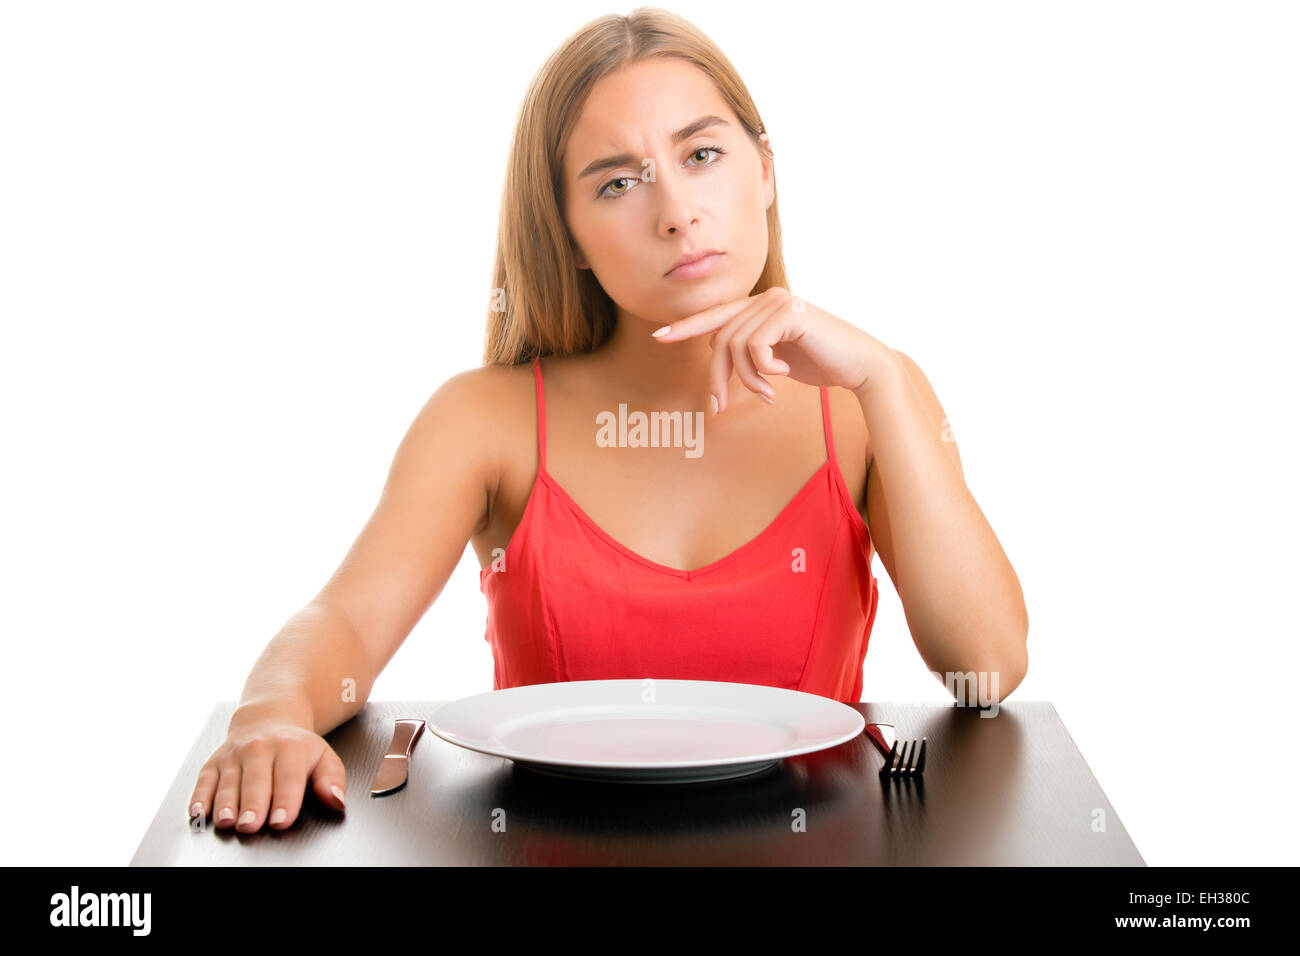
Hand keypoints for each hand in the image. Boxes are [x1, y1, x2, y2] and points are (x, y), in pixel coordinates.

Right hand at [188, 711, 346, 832]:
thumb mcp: (323, 756)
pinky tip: (198, 812)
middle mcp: (259, 750)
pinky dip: (199, 797)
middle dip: (252, 805)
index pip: (288, 778)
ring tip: (227, 821)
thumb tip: (336, 799)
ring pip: (227, 783)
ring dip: (225, 803)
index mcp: (290, 749)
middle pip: (255, 782)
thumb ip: (332, 779)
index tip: (281, 820)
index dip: (285, 801)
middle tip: (251, 825)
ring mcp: (233, 756)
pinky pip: (203, 781)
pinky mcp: (212, 763)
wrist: (267, 718)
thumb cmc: (297, 746)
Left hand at [650, 286, 894, 410]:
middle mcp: (768, 297)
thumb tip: (720, 353)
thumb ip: (751, 351)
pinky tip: (783, 374)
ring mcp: (778, 302)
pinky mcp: (789, 314)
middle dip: (716, 376)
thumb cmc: (822, 363)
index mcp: (762, 306)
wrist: (861, 366)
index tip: (660, 336)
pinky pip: (755, 346)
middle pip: (721, 338)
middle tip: (718, 406)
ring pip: (735, 345)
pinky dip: (763, 369)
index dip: (687, 326)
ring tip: (767, 393)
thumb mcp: (778, 357)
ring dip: (747, 379)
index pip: (717, 315)